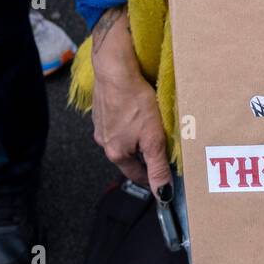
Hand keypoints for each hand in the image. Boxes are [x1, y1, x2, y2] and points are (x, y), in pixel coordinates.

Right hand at [90, 7, 170, 195]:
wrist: (115, 70)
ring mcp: (101, 125)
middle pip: (129, 157)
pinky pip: (117, 122)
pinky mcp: (101, 110)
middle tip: (161, 149)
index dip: (151, 178)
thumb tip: (162, 194)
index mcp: (116, 153)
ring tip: (151, 128)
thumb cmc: (134, 101)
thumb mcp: (153, 138)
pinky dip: (128, 122)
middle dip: (144, 156)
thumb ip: (158, 167)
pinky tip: (137, 111)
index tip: (162, 179)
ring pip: (122, 139)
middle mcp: (104, 142)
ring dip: (136, 138)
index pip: (136, 175)